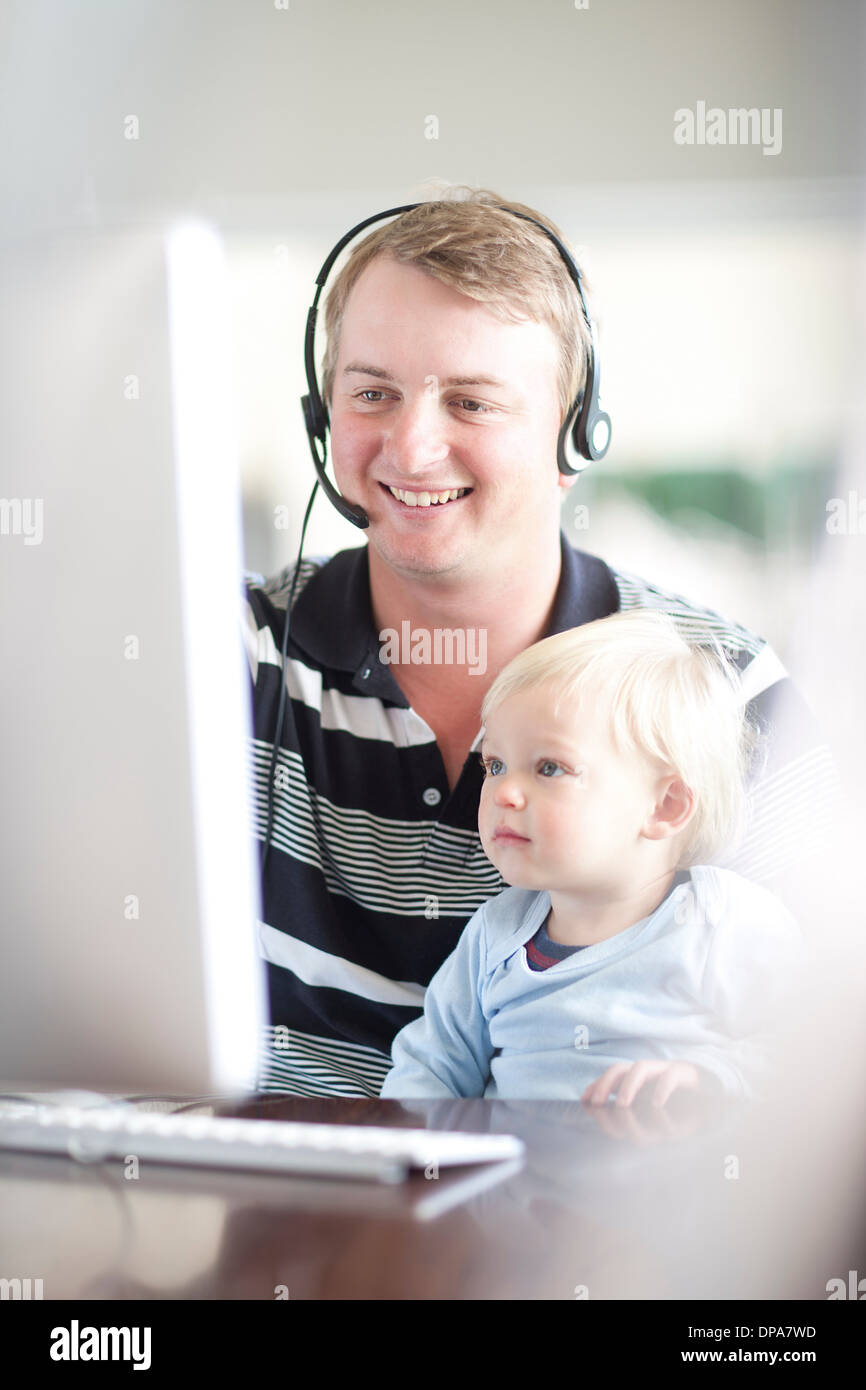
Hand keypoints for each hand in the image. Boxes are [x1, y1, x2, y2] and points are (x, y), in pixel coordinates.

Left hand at [582, 1059, 703, 1108]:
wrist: (709, 1095)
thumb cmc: (674, 1103)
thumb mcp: (648, 1113)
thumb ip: (627, 1113)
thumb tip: (598, 1113)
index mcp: (635, 1079)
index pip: (609, 1078)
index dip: (596, 1087)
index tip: (585, 1102)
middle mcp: (646, 1072)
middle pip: (619, 1069)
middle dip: (605, 1084)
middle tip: (597, 1103)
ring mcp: (663, 1069)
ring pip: (640, 1067)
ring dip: (629, 1086)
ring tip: (623, 1105)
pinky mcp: (683, 1073)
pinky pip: (670, 1076)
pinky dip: (661, 1089)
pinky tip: (656, 1104)